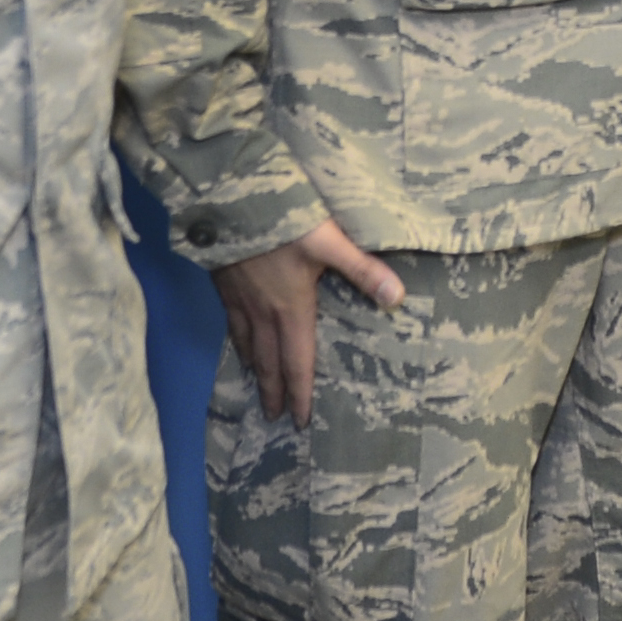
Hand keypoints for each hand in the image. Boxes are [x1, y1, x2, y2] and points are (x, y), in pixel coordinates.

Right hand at [212, 219, 403, 427]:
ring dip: (254, 369)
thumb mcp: (332, 243)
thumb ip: (364, 270)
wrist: (231, 200)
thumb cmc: (285, 222)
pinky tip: (236, 340)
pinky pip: (230, 323)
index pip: (298, 362)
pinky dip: (235, 341)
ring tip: (257, 386)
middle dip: (274, 391)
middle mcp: (263, 312)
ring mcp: (239, 300)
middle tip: (273, 416)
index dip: (300, 393)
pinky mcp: (223, 284)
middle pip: (269, 361)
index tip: (299, 421)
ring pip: (246, 344)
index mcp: (292, 309)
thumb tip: (398, 299)